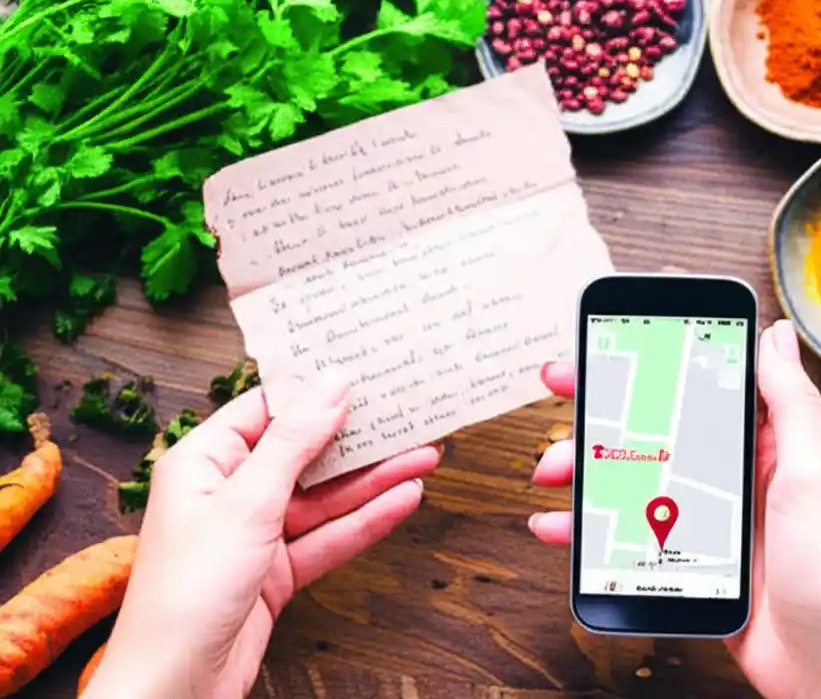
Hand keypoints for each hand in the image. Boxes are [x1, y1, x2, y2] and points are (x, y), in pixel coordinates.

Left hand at [84, 373, 438, 698]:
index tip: (362, 374)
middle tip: (407, 417)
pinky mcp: (277, 572)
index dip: (315, 392)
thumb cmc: (184, 596)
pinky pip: (330, 536)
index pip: (267, 410)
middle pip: (305, 453)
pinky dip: (367, 520)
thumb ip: (294, 442)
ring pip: (325, 497)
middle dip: (358, 438)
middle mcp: (229, 493)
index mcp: (204, 462)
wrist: (176, 685)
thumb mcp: (247, 502)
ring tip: (424, 456)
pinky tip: (402, 500)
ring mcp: (255, 534)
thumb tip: (330, 385)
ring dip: (374, 480)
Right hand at [528, 320, 820, 698]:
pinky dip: (590, 530)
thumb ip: (791, 401)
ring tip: (553, 467)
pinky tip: (559, 526)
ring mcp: (713, 518)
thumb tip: (776, 335)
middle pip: (663, 423)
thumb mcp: (816, 469)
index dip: (668, 349)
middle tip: (563, 382)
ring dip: (589, 466)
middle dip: (608, 403)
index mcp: (777, 442)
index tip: (625, 325)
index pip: (715, 378)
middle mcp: (742, 473)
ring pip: (637, 475)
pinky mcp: (692, 561)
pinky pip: (631, 534)